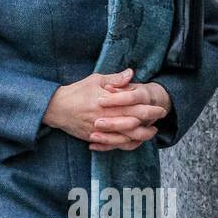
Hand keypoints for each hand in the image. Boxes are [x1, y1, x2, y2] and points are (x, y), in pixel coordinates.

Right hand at [41, 68, 170, 150]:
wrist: (56, 108)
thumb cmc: (77, 92)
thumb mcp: (95, 80)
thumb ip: (115, 79)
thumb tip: (131, 73)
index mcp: (108, 102)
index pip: (134, 106)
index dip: (150, 108)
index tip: (160, 107)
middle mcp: (106, 117)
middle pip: (134, 123)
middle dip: (150, 122)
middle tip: (160, 119)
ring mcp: (100, 130)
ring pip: (126, 137)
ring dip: (142, 136)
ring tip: (151, 132)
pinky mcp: (95, 138)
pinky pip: (114, 145)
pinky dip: (126, 144)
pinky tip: (134, 141)